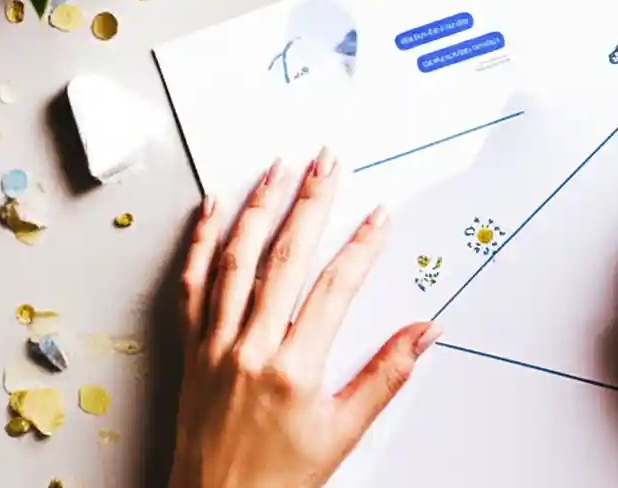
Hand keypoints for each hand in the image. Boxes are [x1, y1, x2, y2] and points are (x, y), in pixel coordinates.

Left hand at [170, 148, 442, 487]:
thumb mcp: (343, 432)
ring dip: (259, 207)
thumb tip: (427, 332)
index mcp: (294, 369)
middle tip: (327, 161)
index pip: (335, 288)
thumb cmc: (279, 477)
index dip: (362, 246)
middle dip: (311, 202)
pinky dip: (200, 241)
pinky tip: (213, 207)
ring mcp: (215, 342)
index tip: (379, 214)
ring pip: (236, 259)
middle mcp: (250, 347)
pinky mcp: (190, 346)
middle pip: (286, 258)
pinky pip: (191, 283)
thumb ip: (386, 375)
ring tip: (278, 167)